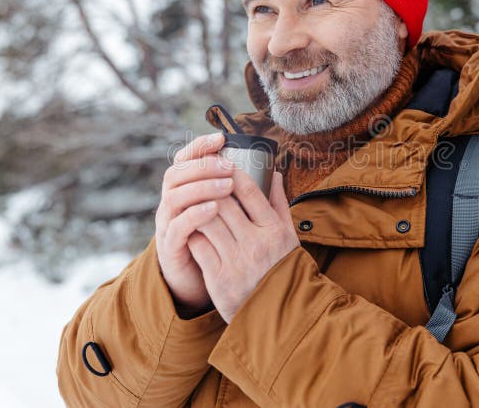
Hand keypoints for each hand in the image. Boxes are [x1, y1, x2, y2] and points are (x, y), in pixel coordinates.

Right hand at [155, 132, 233, 314]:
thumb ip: (249, 194)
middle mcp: (173, 202)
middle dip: (203, 165)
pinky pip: (178, 226)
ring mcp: (168, 223)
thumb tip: (275, 172)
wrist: (197, 280)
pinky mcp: (170, 245)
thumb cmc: (218, 242)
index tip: (220, 138)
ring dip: (200, 186)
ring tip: (225, 185)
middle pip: (177, 173)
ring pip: (175, 195)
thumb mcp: (235, 214)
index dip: (200, 146)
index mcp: (187, 189)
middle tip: (227, 164)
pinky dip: (194, 214)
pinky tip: (213, 209)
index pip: (186, 159)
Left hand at [188, 169, 298, 322]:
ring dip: (196, 208)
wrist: (280, 316)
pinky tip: (189, 227)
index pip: (249, 191)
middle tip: (200, 178)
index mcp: (274, 230)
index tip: (222, 164)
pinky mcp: (219, 277)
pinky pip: (198, 246)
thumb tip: (275, 174)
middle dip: (209, 187)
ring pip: (207, 221)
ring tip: (192, 201)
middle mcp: (256, 243)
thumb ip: (280, 204)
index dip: (232, 172)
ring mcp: (236, 260)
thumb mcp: (289, 237)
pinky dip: (191, 232)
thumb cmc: (284, 270)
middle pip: (224, 202)